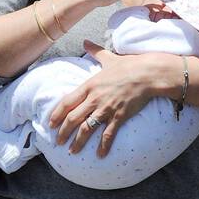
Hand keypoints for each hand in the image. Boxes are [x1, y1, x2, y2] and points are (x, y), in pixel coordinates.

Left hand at [47, 41, 155, 155]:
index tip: (50, 124)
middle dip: (63, 132)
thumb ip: (95, 51)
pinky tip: (100, 156)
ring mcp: (106, 109)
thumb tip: (86, 42)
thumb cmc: (129, 65)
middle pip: (73, 118)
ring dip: (78, 142)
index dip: (57, 114)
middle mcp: (95, 99)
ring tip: (73, 152)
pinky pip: (108, 134)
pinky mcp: (119, 116)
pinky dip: (103, 146)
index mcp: (89, 85)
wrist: (148, 73)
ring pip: (87, 129)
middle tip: (58, 142)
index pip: (67, 102)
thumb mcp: (109, 58)